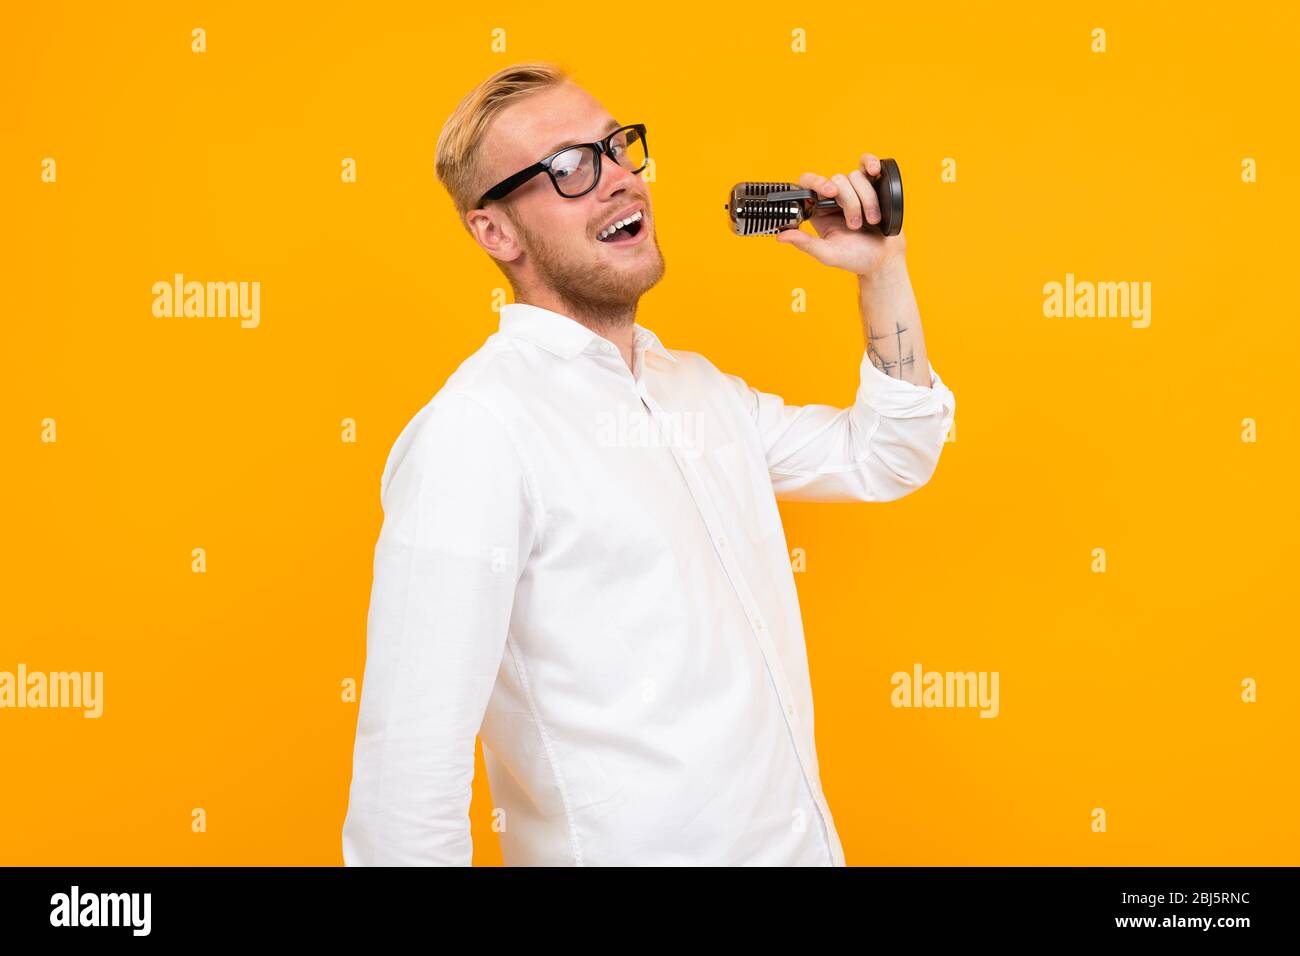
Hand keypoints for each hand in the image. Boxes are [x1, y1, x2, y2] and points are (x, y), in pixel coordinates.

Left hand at [775, 152, 905, 276]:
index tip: (830, 192)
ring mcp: (853, 191)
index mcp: (818, 211)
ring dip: (867, 200)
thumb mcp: (829, 254)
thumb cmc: (856, 258)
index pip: (808, 184)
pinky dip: (871, 162)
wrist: (885, 258)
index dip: (817, 182)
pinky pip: (868, 164)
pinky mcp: (872, 185)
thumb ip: (806, 244)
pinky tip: (875, 170)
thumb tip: (781, 236)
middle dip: (850, 203)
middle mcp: (833, 199)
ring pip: (855, 176)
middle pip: (836, 180)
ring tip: (872, 221)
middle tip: (855, 224)